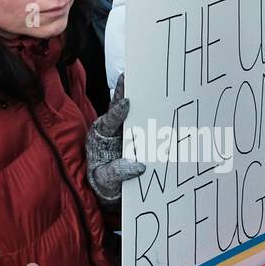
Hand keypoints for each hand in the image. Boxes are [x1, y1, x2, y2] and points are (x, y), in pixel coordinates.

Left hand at [85, 75, 145, 203]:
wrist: (110, 189)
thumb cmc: (103, 183)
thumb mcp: (105, 181)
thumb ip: (117, 173)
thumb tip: (138, 166)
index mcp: (100, 137)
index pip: (108, 121)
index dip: (117, 112)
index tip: (126, 103)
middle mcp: (111, 130)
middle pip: (120, 108)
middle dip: (127, 92)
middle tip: (137, 76)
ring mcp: (124, 131)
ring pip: (133, 112)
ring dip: (143, 99)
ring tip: (153, 84)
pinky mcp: (135, 135)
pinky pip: (144, 123)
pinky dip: (152, 114)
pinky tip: (164, 105)